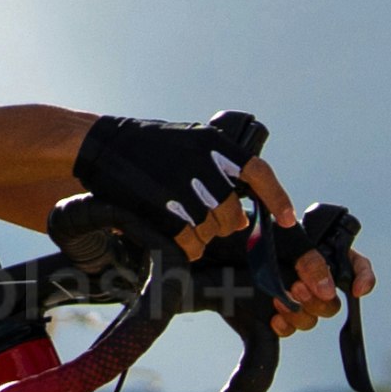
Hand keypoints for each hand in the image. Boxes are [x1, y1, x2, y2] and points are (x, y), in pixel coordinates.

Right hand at [63, 110, 264, 249]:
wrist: (102, 145)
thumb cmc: (150, 146)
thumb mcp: (191, 143)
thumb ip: (219, 170)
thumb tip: (241, 212)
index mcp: (215, 146)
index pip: (259, 175)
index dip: (277, 199)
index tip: (288, 220)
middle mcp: (205, 166)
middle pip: (232, 215)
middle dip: (222, 224)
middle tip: (205, 220)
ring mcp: (185, 189)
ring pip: (211, 232)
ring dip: (200, 236)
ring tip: (182, 224)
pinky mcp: (164, 211)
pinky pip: (190, 242)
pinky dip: (187, 248)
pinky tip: (176, 240)